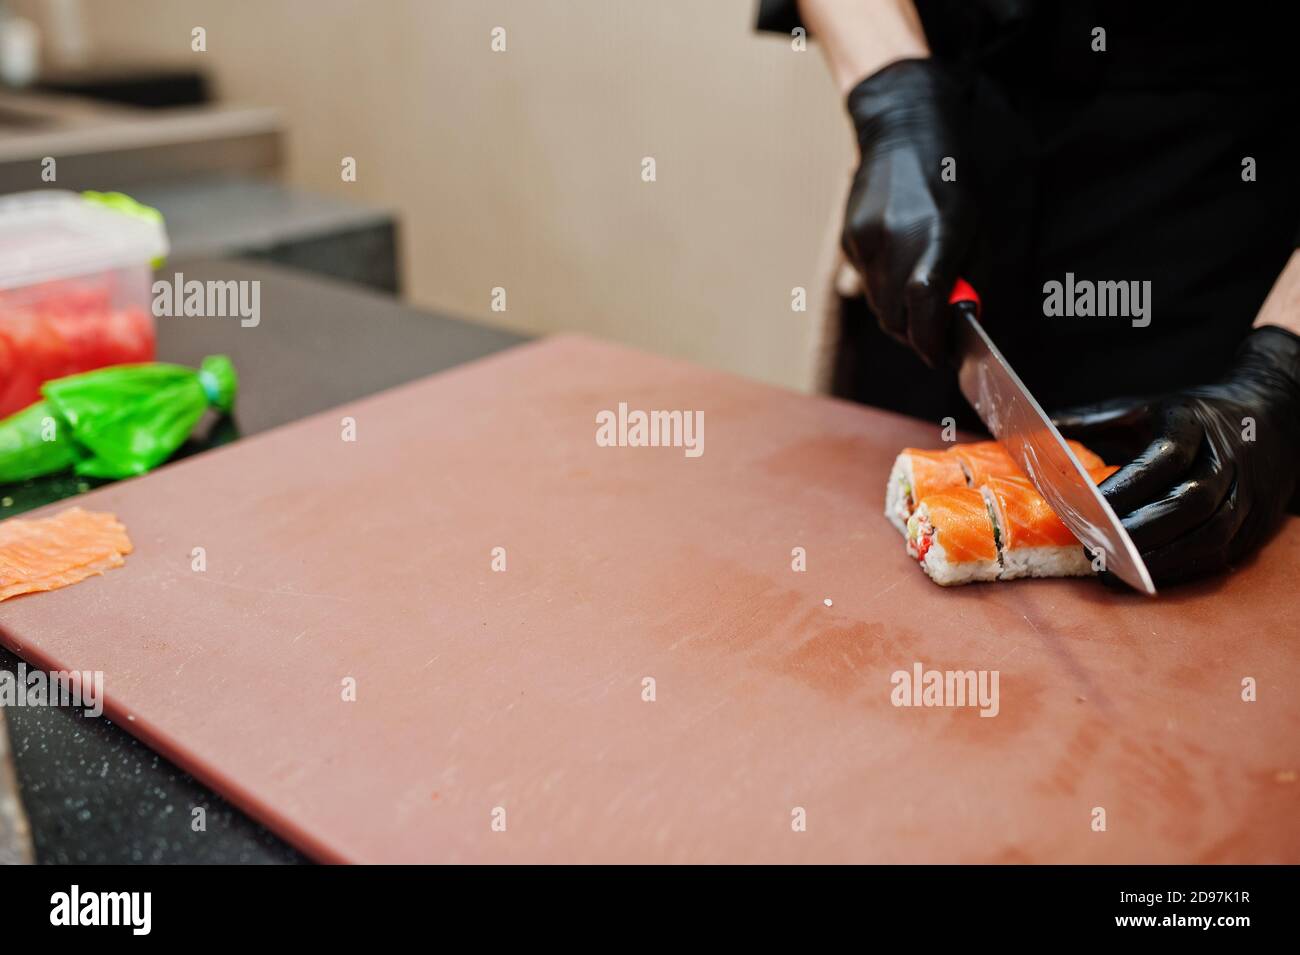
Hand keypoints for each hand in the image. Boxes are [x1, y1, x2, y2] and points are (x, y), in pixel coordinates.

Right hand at [841, 58, 974, 367]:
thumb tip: (957, 323)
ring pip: (878, 305)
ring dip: (897, 312)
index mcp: (937, 235)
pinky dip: (882, 286)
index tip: (939, 356)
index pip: (925, 305)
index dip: (930, 341)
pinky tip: (895, 262)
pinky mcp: (849, 239)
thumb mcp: (973, 227)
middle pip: (896, 317)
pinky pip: (865, 282)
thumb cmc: (949, 181)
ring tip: (915, 297)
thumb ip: (966, 277)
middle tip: (931, 335)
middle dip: (914, 334)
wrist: (903, 133)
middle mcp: (896, 239)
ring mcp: (867, 240)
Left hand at [1053, 326, 1299, 584]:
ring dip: (1161, 557)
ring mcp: (1247, 495)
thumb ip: (1092, 421)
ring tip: (1113, 573)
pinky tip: (1146, 577)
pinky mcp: (1255, 524)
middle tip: (1094, 551)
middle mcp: (1226, 460)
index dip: (1125, 488)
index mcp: (1194, 424)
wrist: (1274, 418)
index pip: (1163, 459)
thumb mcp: (1144, 408)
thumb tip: (1037, 430)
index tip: (1085, 509)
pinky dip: (1182, 568)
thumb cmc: (1191, 418)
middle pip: (1189, 502)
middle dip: (1139, 531)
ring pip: (1210, 533)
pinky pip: (1221, 553)